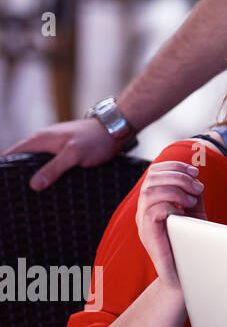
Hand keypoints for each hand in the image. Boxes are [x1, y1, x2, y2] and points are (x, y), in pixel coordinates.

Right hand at [4, 118, 121, 190]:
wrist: (116, 128)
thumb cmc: (95, 139)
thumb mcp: (74, 154)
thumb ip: (54, 168)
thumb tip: (33, 185)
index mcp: (40, 140)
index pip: (12, 155)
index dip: (5, 169)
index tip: (4, 185)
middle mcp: (44, 142)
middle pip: (22, 160)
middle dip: (18, 176)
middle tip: (16, 196)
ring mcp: (55, 146)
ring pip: (37, 164)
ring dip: (34, 176)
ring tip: (30, 197)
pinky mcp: (66, 152)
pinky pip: (51, 164)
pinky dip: (48, 174)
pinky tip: (50, 188)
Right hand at [135, 160, 206, 288]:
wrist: (184, 273)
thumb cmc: (190, 243)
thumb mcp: (194, 213)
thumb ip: (192, 195)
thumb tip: (195, 177)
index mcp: (153, 201)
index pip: (154, 172)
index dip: (174, 166)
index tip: (195, 171)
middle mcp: (144, 209)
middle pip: (151, 178)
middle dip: (178, 176)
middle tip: (198, 186)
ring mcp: (143, 222)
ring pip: (150, 191)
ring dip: (176, 189)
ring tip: (193, 199)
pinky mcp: (148, 234)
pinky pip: (153, 211)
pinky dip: (172, 205)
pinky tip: (186, 211)